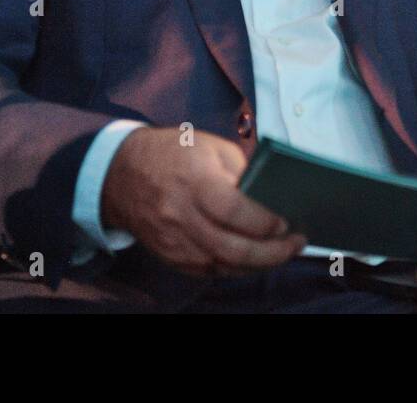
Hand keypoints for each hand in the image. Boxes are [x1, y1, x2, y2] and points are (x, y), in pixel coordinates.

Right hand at [101, 127, 304, 276]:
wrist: (120, 174)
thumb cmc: (173, 153)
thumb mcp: (211, 146)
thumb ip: (242, 171)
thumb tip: (272, 198)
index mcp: (194, 181)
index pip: (234, 211)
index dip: (264, 222)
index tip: (287, 223)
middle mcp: (181, 215)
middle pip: (232, 248)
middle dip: (271, 253)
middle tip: (295, 245)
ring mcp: (173, 241)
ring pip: (223, 265)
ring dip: (258, 264)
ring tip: (281, 252)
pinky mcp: (169, 256)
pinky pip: (209, 270)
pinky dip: (235, 267)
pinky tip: (254, 257)